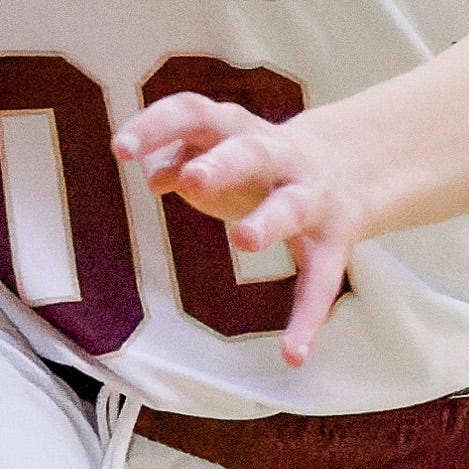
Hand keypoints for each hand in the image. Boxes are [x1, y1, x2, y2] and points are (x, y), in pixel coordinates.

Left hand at [113, 92, 360, 365]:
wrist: (348, 166)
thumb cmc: (257, 162)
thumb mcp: (217, 150)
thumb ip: (180, 157)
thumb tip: (151, 174)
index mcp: (238, 129)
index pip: (194, 114)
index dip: (158, 127)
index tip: (120, 149)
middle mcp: (279, 156)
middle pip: (251, 152)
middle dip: (223, 164)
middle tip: (192, 181)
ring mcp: (310, 198)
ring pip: (291, 207)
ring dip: (268, 221)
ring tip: (242, 241)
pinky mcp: (334, 242)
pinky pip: (320, 280)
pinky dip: (308, 318)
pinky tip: (293, 355)